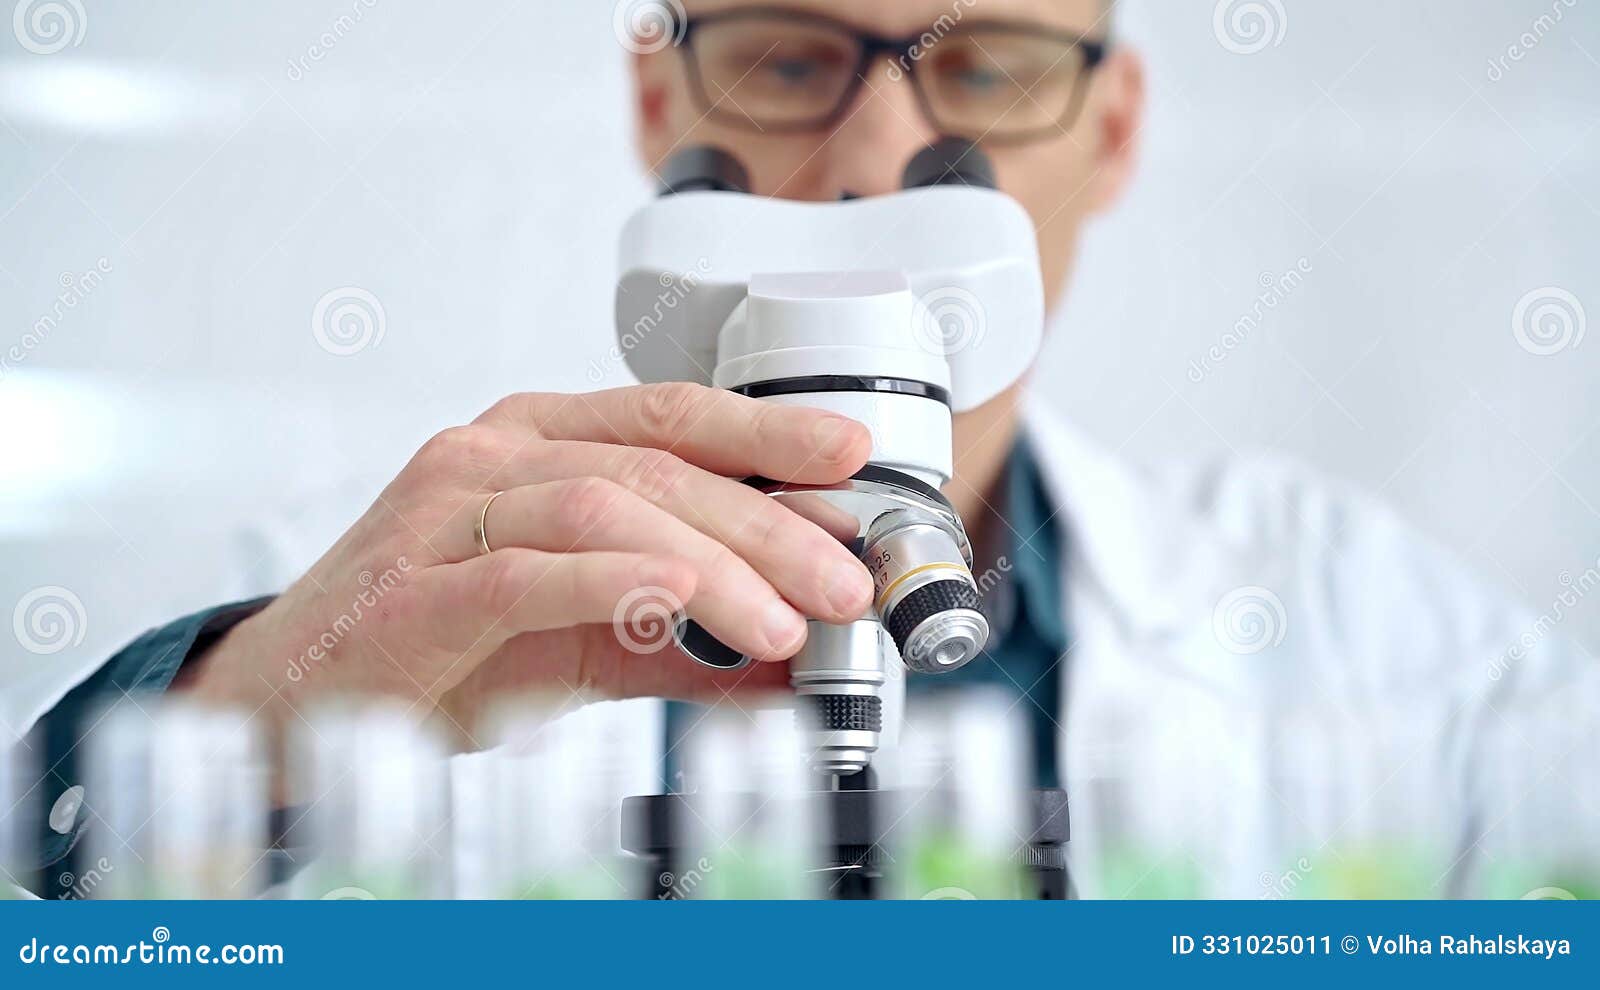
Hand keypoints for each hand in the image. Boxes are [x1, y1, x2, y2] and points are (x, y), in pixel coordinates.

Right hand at [183, 383, 874, 741]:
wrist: (295, 702)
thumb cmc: (438, 649)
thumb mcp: (581, 639)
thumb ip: (681, 644)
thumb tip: (790, 666)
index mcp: (535, 443)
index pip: (669, 413)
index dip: (766, 428)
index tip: (852, 455)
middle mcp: (490, 456)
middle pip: (657, 464)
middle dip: (769, 521)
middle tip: (845, 581)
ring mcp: (444, 511)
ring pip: (605, 505)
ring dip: (713, 564)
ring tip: (789, 620)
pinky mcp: (415, 585)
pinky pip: (528, 570)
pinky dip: (617, 582)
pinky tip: (684, 601)